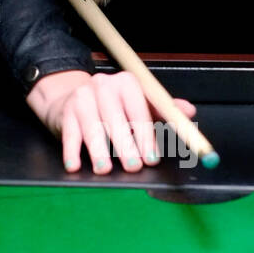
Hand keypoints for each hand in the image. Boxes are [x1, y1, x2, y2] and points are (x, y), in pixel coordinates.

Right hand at [25, 68, 196, 174]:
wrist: (73, 97)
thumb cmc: (113, 107)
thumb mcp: (139, 105)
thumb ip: (165, 110)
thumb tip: (189, 113)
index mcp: (127, 83)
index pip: (139, 110)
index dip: (147, 136)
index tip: (152, 158)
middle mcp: (104, 85)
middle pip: (116, 118)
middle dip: (126, 146)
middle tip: (133, 167)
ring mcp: (82, 98)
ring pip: (93, 127)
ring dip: (99, 151)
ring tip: (105, 169)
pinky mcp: (64, 112)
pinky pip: (69, 134)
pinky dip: (72, 151)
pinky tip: (74, 165)